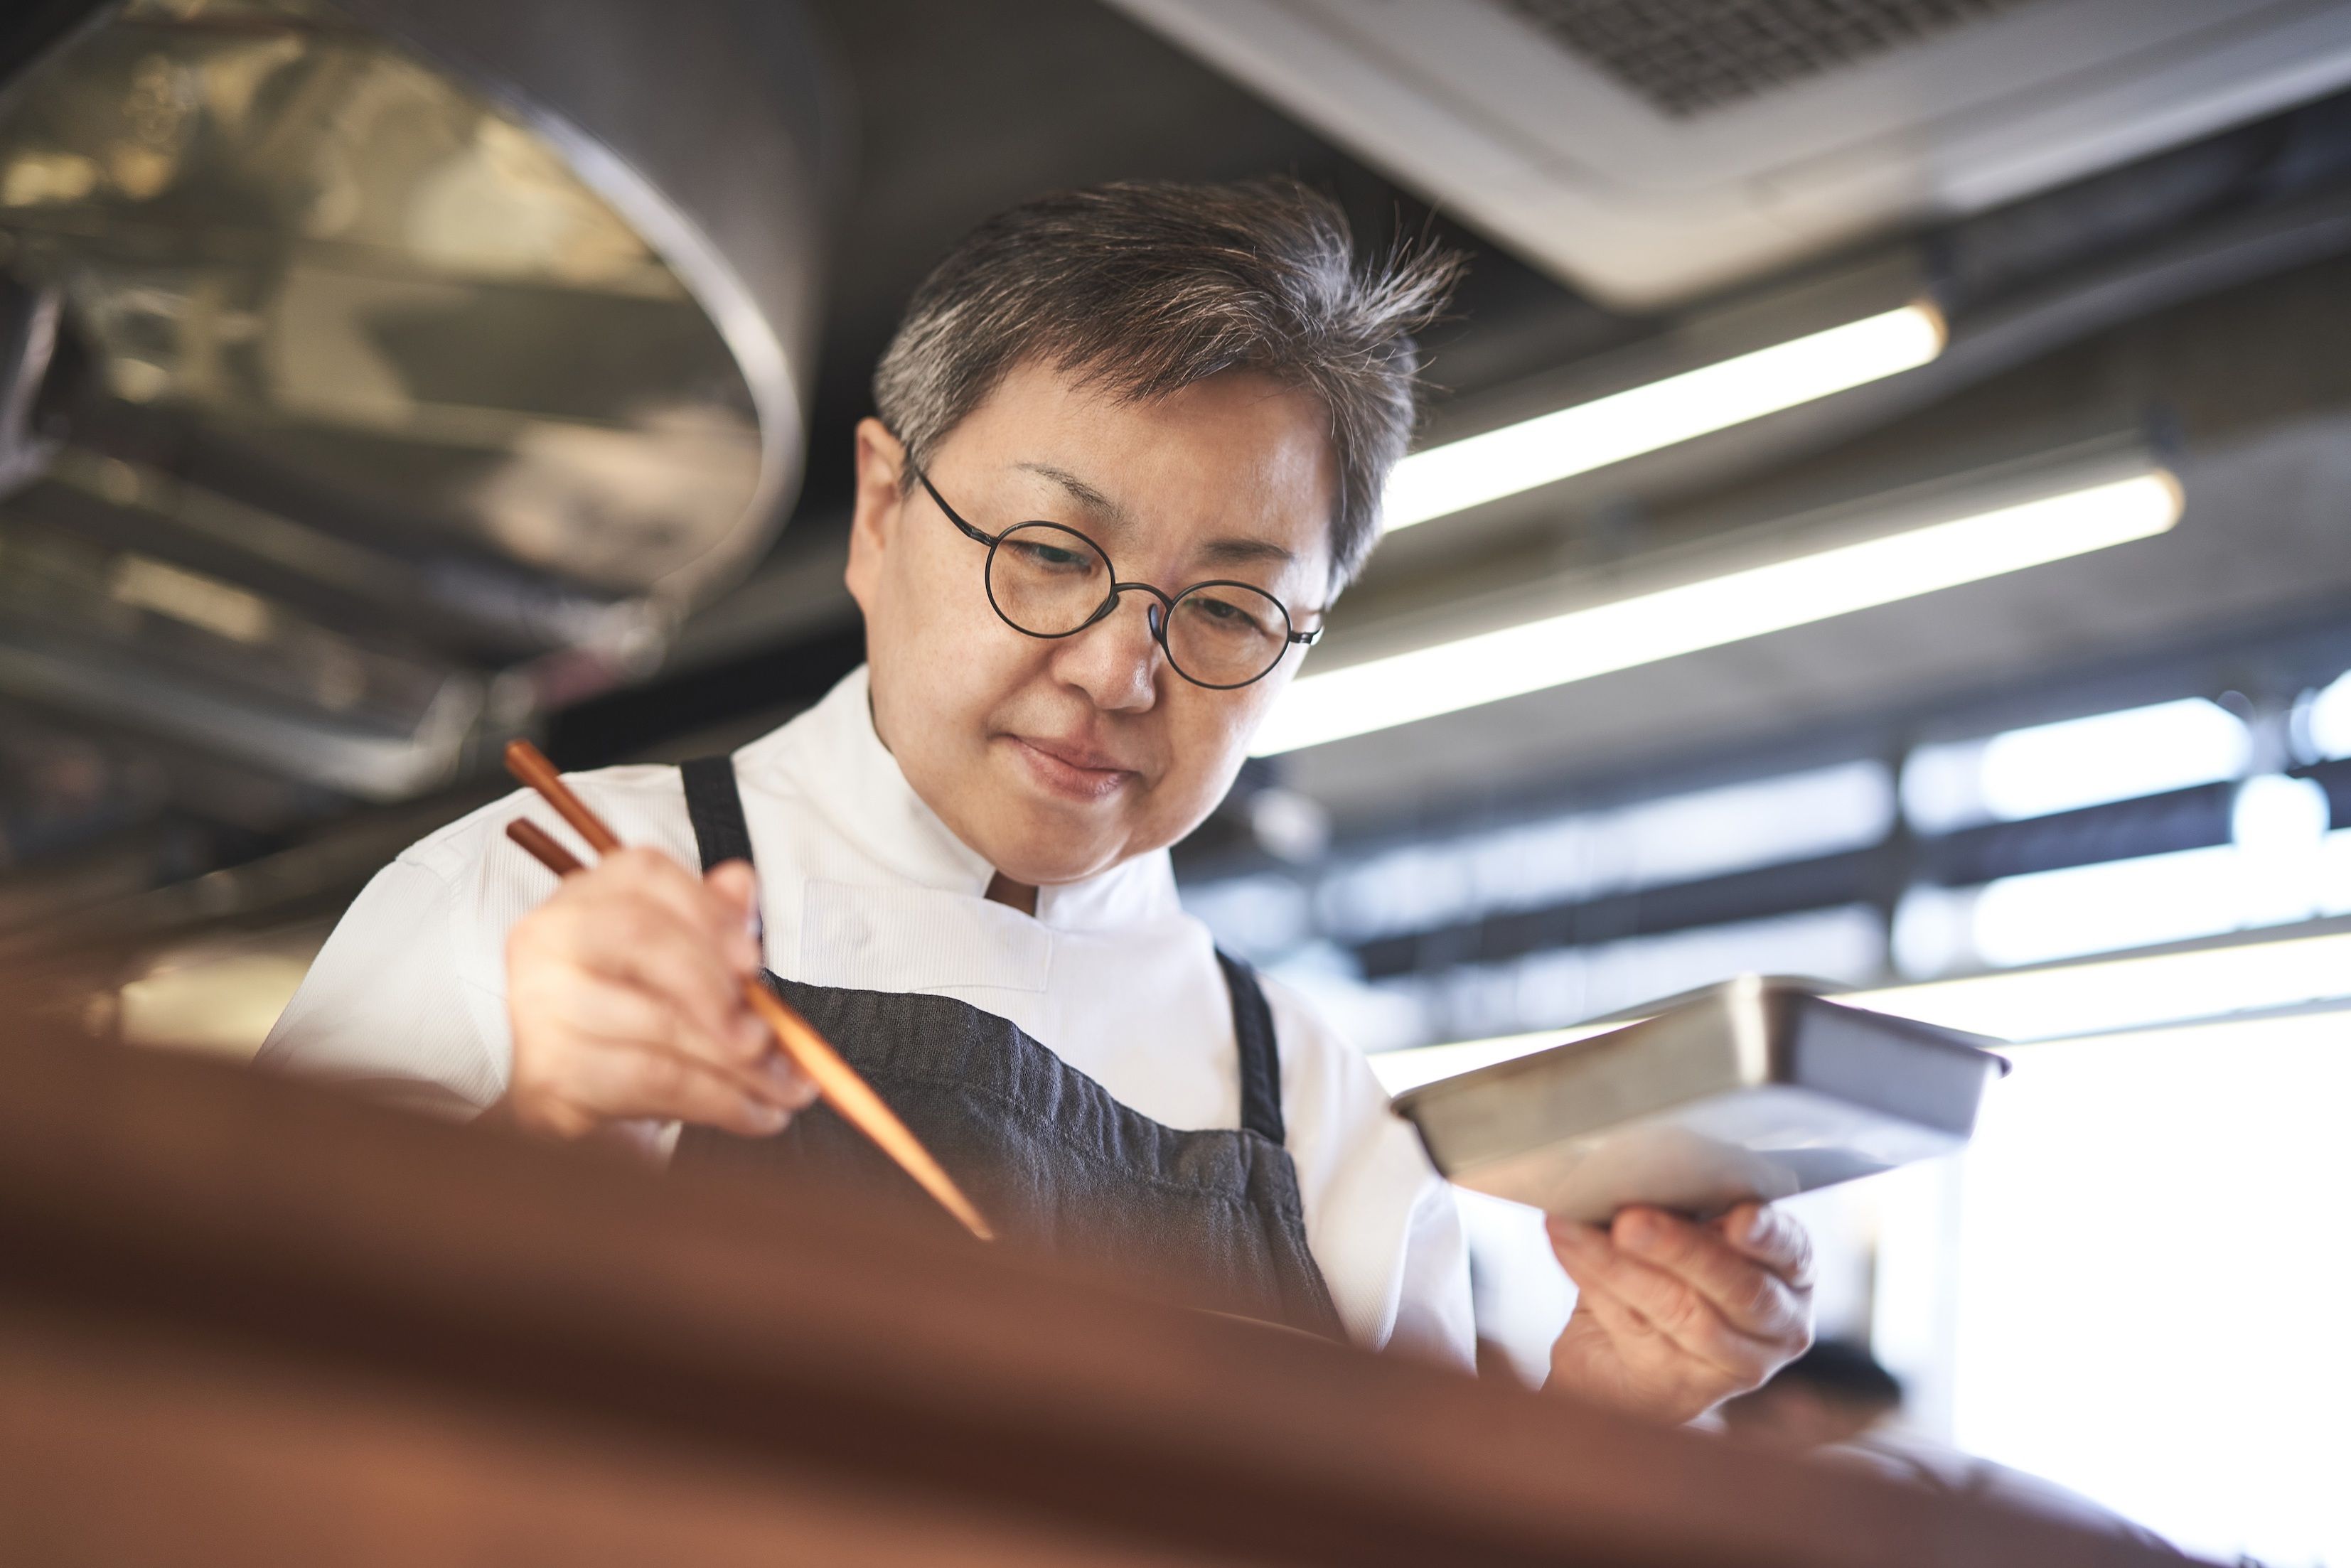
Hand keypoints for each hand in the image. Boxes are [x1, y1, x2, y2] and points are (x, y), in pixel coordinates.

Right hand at [496, 847, 816, 1145]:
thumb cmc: (625, 1012)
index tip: (755, 960)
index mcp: (585, 896)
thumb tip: (742, 884)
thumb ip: (708, 919)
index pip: (645, 874)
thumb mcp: (671, 962)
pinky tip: (757, 1114)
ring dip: (738, 1063)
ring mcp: (540, 1006)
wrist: (563, 1088)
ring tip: (785, 1087)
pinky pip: (651, 1081)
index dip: (708, 910)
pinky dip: (718, 1101)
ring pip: (657, 1022)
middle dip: (719, 989)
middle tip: (770, 1035)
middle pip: (643, 939)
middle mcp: (551, 938)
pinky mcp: (549, 1073)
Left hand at [1546, 1202, 1813, 1423]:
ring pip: (1681, 1310)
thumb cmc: (1664, 1279)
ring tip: (1574, 1229)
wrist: (1619, 1362)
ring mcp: (1734, 1363)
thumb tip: (1633, 1164)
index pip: (1793, 1251)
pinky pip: (1634, 1326)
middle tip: (1629, 1219)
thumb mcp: (1686, 1234)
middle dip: (1679, 1247)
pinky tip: (1566, 1247)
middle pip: (1737, 1286)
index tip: (1740, 1217)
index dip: (1769, 1234)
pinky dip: (1594, 1280)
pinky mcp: (1681, 1386)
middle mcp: (1776, 1323)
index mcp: (1790, 1271)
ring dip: (1619, 1264)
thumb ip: (1683, 1207)